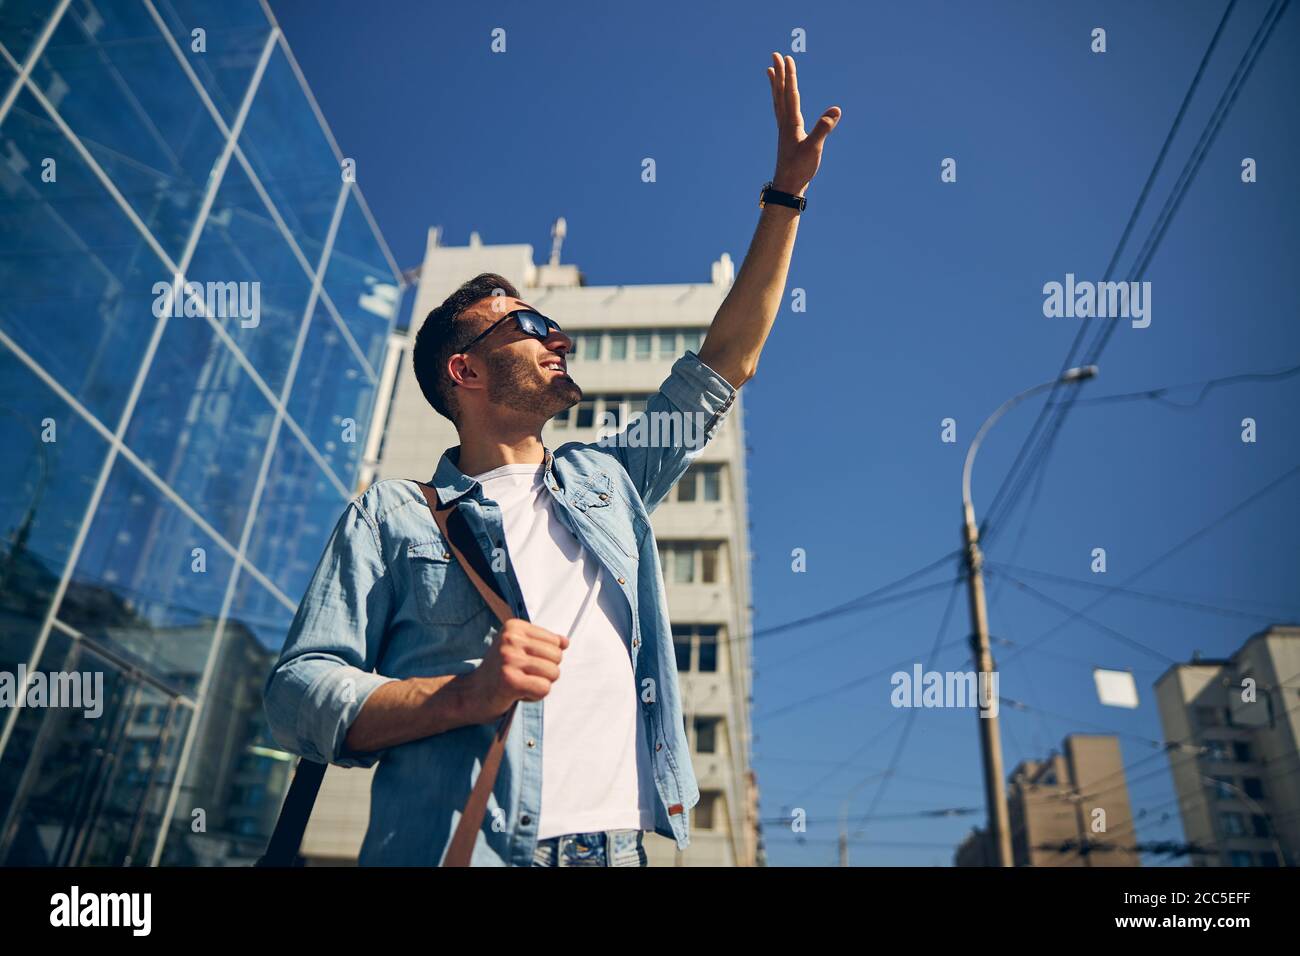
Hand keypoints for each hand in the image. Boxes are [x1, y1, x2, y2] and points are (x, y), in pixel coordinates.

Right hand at [461, 618, 567, 721]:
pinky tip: (519, 693)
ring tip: (521, 684)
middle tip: (523, 675)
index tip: (524, 662)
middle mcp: (511, 639)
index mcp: (514, 627)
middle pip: (557, 656)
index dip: (546, 657)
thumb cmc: (499, 671)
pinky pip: (544, 688)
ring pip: (553, 673)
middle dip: (546, 671)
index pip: (555, 641)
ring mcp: (509, 659)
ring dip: (540, 684)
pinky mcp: (510, 680)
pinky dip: (535, 696)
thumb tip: (565, 641)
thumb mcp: (519, 649)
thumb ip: (543, 643)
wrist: (472, 694)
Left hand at [766, 52, 840, 196]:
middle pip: (781, 93)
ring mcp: (784, 129)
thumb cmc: (800, 169)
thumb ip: (823, 128)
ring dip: (776, 84)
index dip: (789, 75)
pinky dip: (780, 100)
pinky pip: (781, 111)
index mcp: (791, 123)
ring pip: (778, 101)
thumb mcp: (814, 148)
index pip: (790, 94)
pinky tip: (781, 99)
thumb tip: (835, 110)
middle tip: (774, 55)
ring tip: (770, 71)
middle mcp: (785, 123)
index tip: (786, 58)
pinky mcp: (786, 136)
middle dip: (780, 73)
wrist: (787, 186)